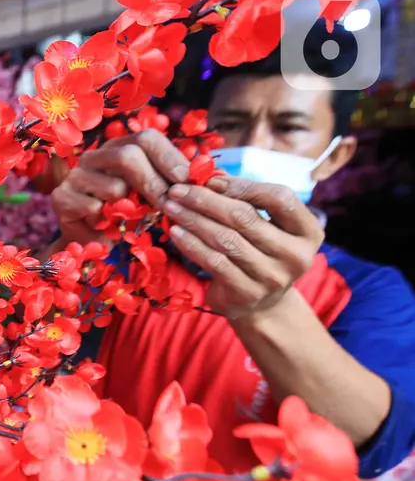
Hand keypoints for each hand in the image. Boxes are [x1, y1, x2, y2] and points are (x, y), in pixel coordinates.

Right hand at [50, 130, 190, 245]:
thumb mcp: (151, 195)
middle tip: (168, 205)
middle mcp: (95, 155)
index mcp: (120, 147)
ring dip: (127, 209)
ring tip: (124, 219)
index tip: (186, 181)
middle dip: (153, 183)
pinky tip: (103, 228)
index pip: (146, 138)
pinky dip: (106, 224)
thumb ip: (173, 183)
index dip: (169, 158)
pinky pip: (94, 208)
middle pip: (128, 156)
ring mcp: (76, 175)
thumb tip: (209, 177)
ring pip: (113, 187)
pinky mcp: (61, 198)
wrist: (91, 240)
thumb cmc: (126, 215)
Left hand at [161, 176, 324, 319]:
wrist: (261, 304)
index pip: (280, 197)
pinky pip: (213, 261)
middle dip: (206, 200)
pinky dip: (191, 244)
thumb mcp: (267, 227)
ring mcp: (272, 277)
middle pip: (245, 218)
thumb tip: (209, 176)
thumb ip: (247, 201)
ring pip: (225, 239)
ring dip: (193, 219)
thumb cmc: (260, 253)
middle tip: (177, 190)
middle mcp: (296, 255)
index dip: (243, 185)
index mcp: (308, 232)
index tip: (210, 180)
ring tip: (171, 207)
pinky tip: (176, 232)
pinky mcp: (247, 293)